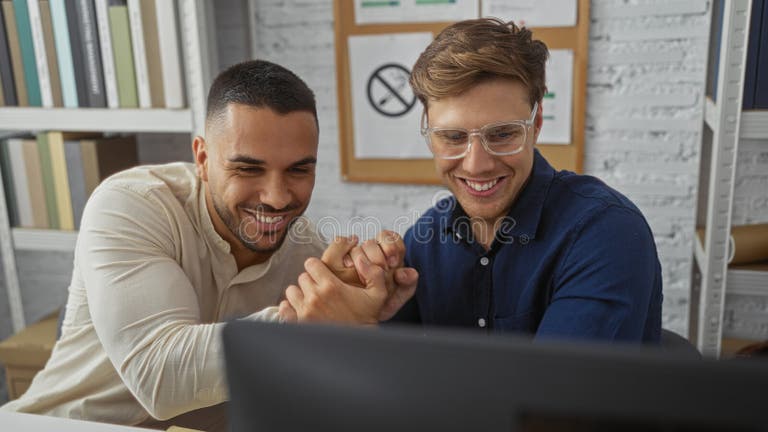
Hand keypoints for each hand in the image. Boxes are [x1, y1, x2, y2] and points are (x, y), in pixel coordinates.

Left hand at [278, 230, 414, 323]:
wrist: (358, 343)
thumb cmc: (366, 318)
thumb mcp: (378, 294)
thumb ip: (373, 273)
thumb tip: (360, 258)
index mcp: (331, 286)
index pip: (311, 263)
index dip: (317, 267)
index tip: (322, 273)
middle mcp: (315, 297)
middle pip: (302, 277)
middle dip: (311, 280)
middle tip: (321, 289)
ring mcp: (305, 311)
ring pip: (292, 291)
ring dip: (300, 293)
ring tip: (312, 299)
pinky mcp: (298, 324)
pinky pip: (285, 308)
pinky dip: (290, 307)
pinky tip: (302, 309)